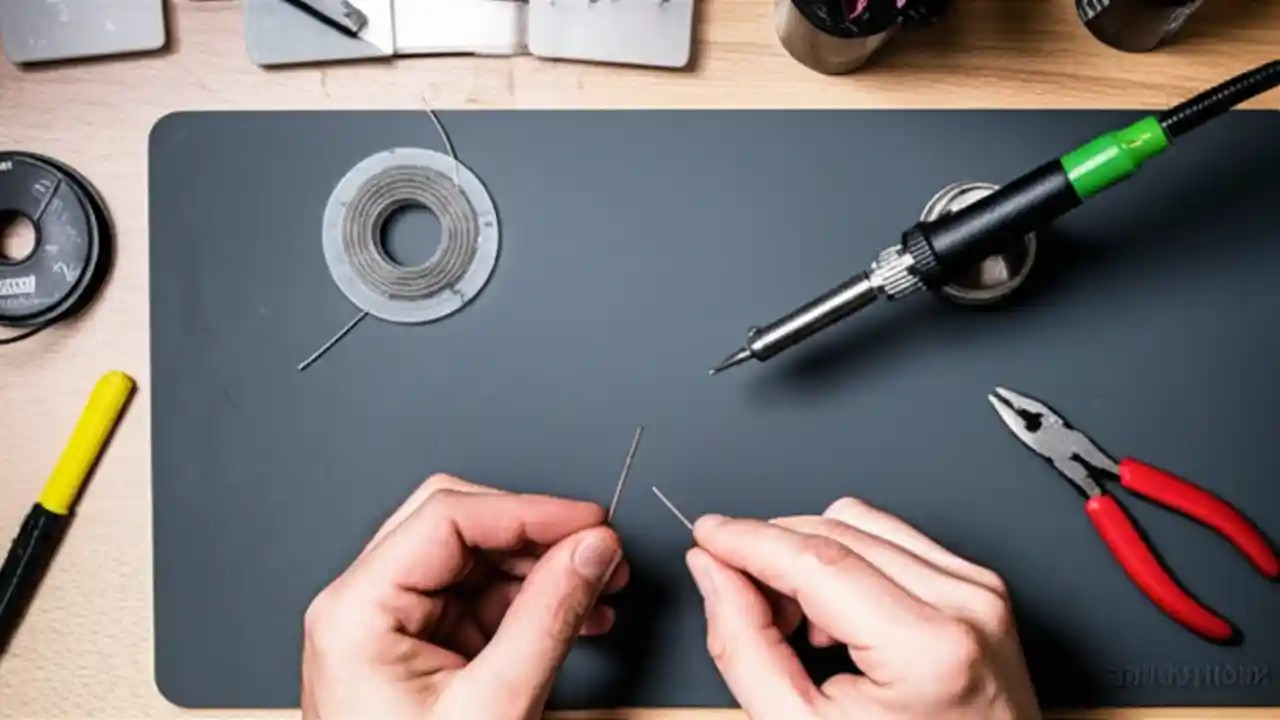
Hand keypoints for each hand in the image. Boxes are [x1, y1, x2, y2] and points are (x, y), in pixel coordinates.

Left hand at [302, 474, 627, 719]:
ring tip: (600, 585)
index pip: (447, 517)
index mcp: (357, 611)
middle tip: (596, 548)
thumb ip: (548, 617)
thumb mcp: (493, 707)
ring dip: (541, 567)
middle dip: (535, 534)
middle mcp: (363, 606)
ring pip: (473, 559)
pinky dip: (530, 600)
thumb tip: (591, 549)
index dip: (528, 511)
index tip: (590, 522)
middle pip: (457, 526)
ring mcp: (389, 625)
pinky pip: (478, 598)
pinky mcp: (417, 647)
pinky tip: (579, 614)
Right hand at [686, 497, 1040, 719]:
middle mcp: (963, 605)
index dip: (747, 539)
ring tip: (800, 622)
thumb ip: (744, 647)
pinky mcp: (979, 586)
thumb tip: (714, 571)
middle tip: (741, 598)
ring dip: (808, 556)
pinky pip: (892, 536)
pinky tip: (838, 617)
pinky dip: (848, 562)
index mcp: (929, 648)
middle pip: (834, 530)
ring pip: (860, 522)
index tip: (707, 533)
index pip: (814, 559)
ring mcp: (979, 591)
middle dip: (771, 552)